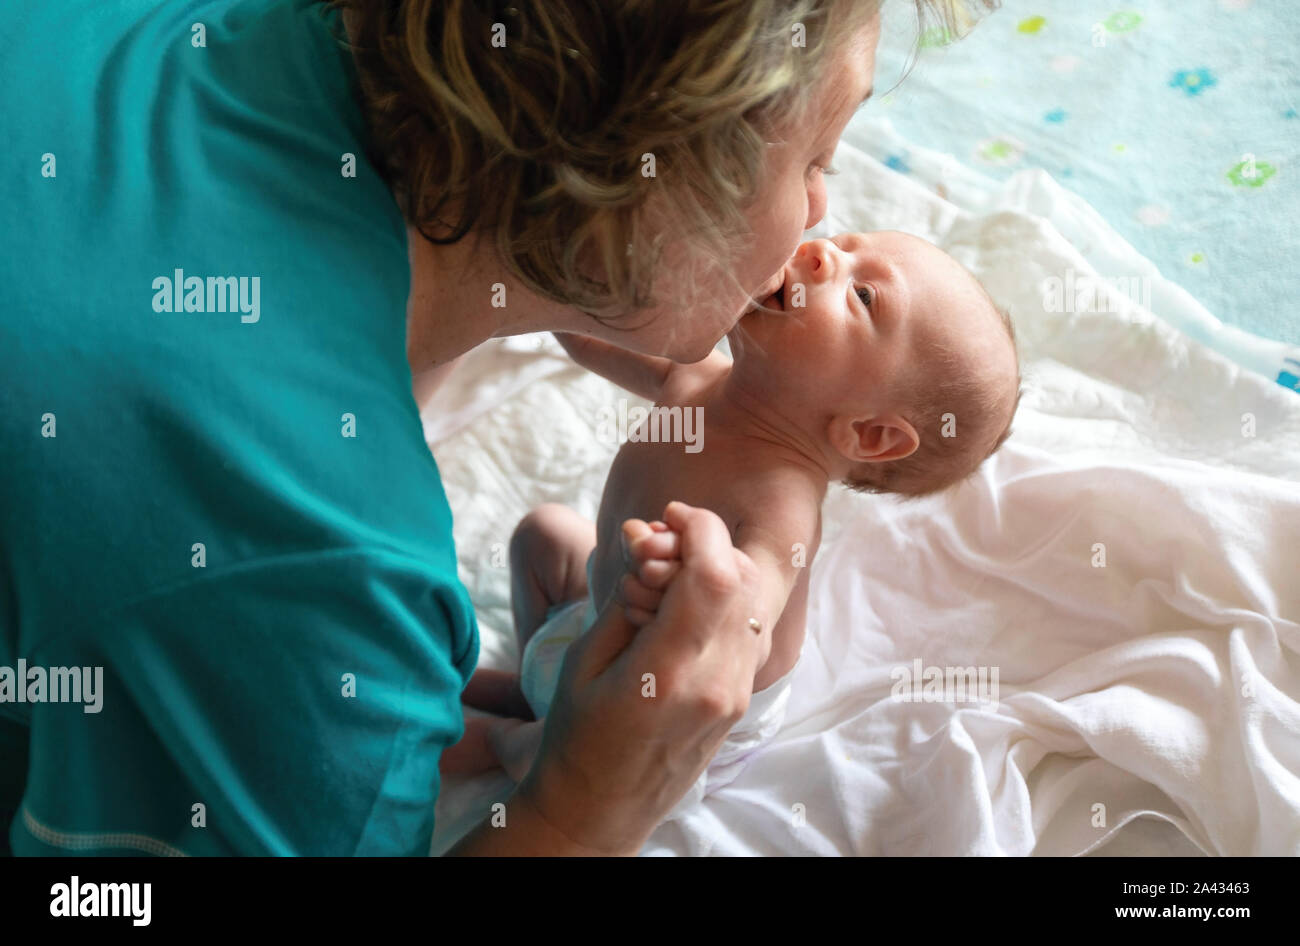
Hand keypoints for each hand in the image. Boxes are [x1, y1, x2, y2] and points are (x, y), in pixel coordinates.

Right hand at [512, 501, 768, 854]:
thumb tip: (647, 534)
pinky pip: (745, 631)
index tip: (670, 515)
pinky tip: (679, 608)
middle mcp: (716, 684)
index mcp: (669, 673)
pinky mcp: (739, 702)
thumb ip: (624, 595)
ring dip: (715, 571)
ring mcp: (735, 696)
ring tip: (664, 578)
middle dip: (707, 545)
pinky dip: (720, 603)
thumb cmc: (577, 739)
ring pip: (750, 603)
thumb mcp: (584, 660)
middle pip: (742, 581)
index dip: (700, 528)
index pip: (715, 575)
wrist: (597, 814)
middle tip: (660, 545)